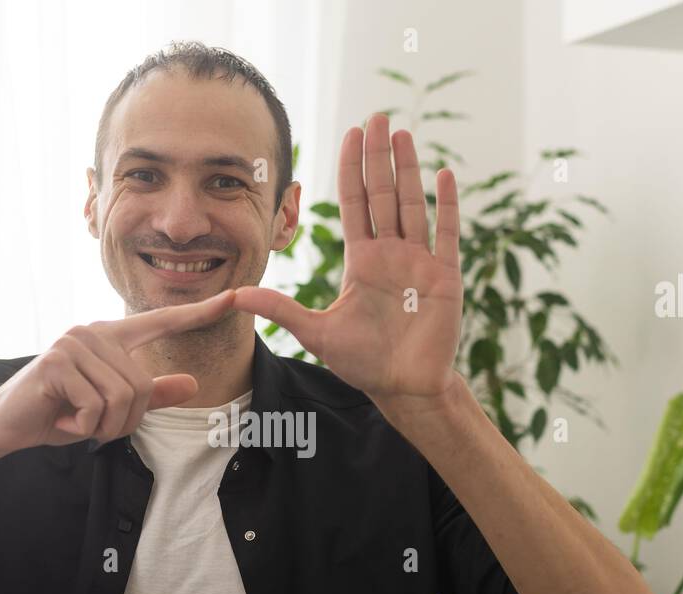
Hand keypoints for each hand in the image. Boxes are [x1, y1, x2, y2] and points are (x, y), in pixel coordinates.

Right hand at [0, 289, 236, 452]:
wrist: (8, 425)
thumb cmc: (60, 412)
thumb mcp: (113, 408)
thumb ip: (152, 395)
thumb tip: (194, 384)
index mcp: (112, 338)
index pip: (162, 321)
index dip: (200, 312)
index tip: (237, 298)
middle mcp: (94, 332)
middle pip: (142, 386)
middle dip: (122, 421)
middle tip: (91, 424)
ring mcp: (74, 343)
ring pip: (122, 398)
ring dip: (102, 426)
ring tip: (76, 421)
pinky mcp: (57, 362)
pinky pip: (97, 407)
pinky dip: (83, 426)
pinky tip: (61, 419)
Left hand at [234, 114, 463, 403]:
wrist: (402, 387)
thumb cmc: (363, 362)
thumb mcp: (315, 332)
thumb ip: (280, 308)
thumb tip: (235, 295)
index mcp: (363, 261)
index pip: (356, 205)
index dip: (352, 169)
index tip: (350, 134)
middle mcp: (391, 254)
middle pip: (383, 195)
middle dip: (378, 157)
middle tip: (376, 116)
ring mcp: (420, 262)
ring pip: (413, 205)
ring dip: (408, 170)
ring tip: (402, 134)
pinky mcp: (445, 277)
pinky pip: (447, 234)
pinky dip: (446, 205)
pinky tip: (443, 175)